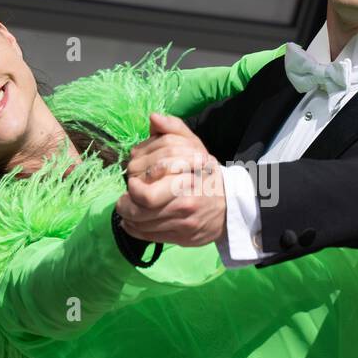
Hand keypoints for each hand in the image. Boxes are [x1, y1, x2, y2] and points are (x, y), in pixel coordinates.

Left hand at [116, 113, 225, 246]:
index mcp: (186, 178)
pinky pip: (147, 236)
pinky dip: (133, 228)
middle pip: (142, 206)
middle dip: (126, 201)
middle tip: (126, 196)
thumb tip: (153, 118)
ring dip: (128, 214)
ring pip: (141, 223)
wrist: (231, 206)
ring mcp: (182, 223)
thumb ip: (175, 130)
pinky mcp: (180, 238)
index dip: (134, 181)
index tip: (135, 178)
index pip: (147, 185)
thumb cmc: (207, 175)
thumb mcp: (196, 148)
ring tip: (128, 206)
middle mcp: (184, 203)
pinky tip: (132, 221)